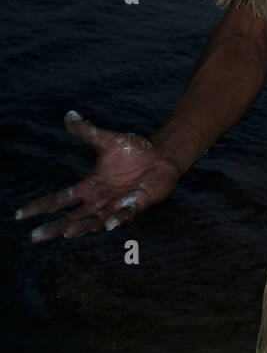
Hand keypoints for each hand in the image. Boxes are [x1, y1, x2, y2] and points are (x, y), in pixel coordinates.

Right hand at [15, 110, 181, 241]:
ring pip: (95, 221)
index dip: (41, 206)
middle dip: (54, 228)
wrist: (161, 156)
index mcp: (90, 187)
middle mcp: (100, 200)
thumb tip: (69, 115)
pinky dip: (116, 220)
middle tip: (35, 237)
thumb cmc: (133, 152)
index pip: (60, 199)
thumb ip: (88, 132)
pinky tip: (108, 224)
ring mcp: (117, 205)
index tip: (20, 214)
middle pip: (72, 218)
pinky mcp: (137, 204)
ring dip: (82, 227)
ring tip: (66, 232)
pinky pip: (125, 215)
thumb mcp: (108, 140)